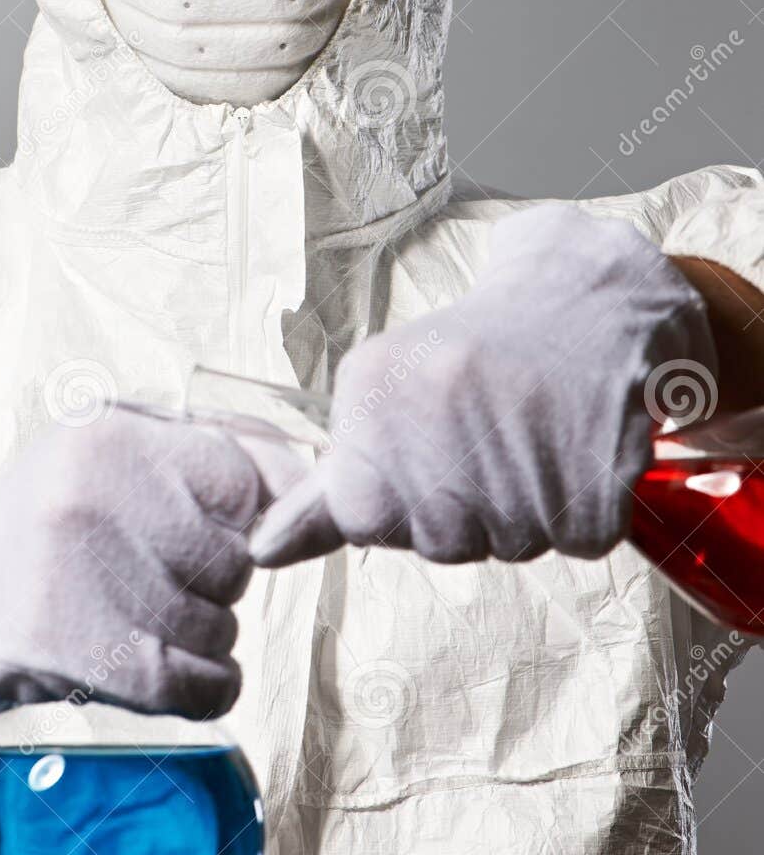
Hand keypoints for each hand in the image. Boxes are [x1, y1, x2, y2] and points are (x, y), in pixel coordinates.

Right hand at [0, 411, 264, 721]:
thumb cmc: (45, 515)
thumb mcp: (112, 451)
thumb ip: (214, 452)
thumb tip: (310, 482)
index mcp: (108, 440)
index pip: (240, 480)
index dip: (236, 516)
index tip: (201, 529)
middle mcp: (98, 504)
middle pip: (237, 561)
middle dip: (213, 580)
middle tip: (154, 577)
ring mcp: (93, 584)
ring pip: (226, 626)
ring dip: (200, 634)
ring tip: (135, 615)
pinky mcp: (97, 664)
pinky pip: (212, 684)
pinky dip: (203, 683)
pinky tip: (157, 664)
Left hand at [252, 206, 716, 567]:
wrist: (587, 301)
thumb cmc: (478, 351)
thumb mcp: (381, 391)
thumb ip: (324, 488)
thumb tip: (262, 553)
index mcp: (375, 397)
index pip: (361, 521)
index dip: (396, 499)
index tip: (426, 450)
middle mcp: (441, 424)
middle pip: (439, 543)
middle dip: (463, 509)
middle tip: (487, 438)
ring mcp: (519, 461)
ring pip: (509, 546)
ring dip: (522, 507)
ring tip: (531, 434)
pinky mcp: (592, 487)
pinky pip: (574, 542)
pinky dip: (579, 506)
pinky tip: (572, 445)